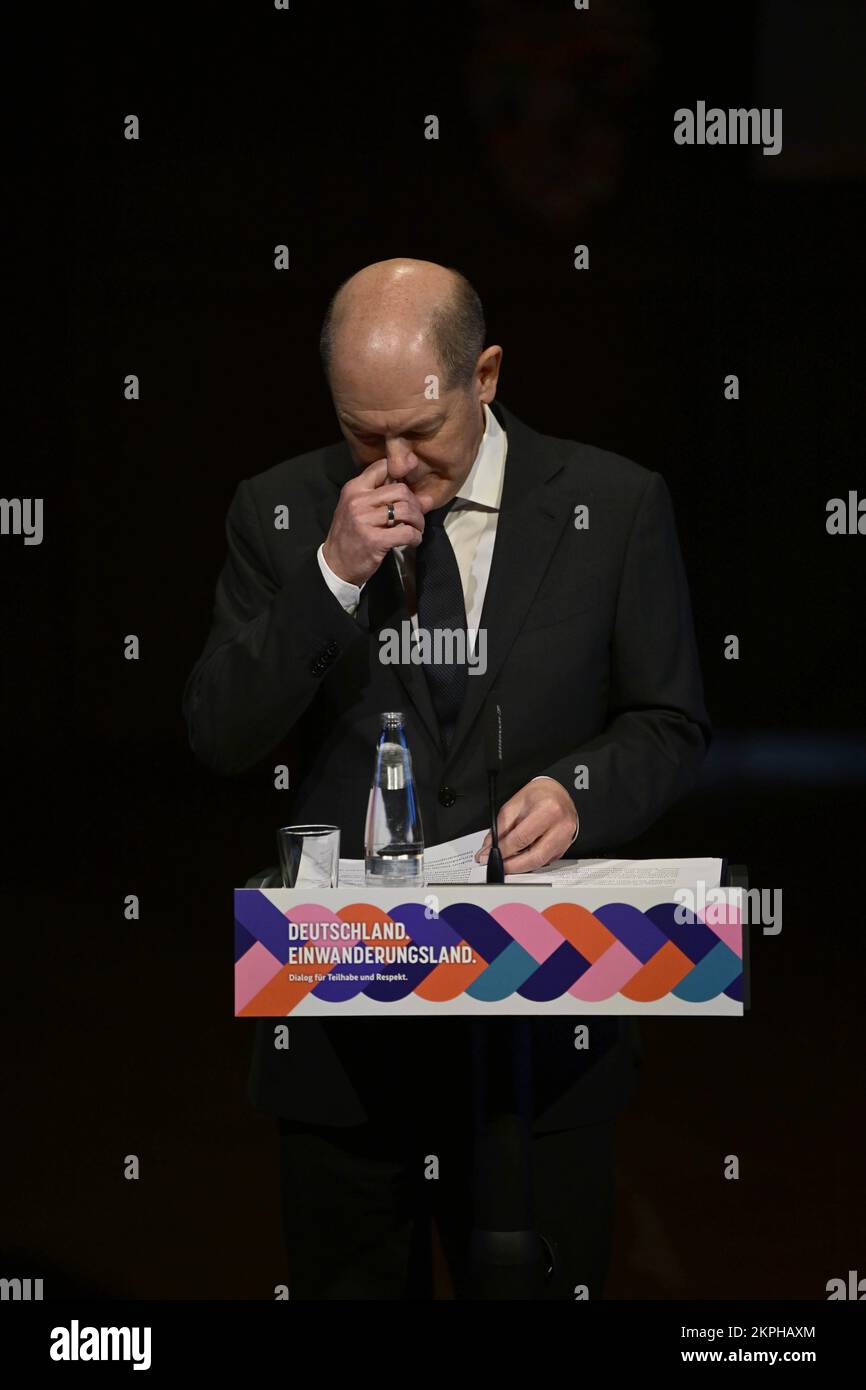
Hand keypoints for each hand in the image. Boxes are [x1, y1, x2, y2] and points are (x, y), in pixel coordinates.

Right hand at [322, 455, 434, 586]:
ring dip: (418, 521)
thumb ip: (386, 499)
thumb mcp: (360, 510)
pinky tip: (413, 541)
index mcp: (354, 489)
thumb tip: (425, 497)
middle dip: (415, 504)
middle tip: (415, 517)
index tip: (410, 487)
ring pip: (406, 510)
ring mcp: (365, 521)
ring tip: (416, 529)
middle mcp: (358, 501)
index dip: (402, 473)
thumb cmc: (351, 536)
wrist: (335, 565)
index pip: (383, 467)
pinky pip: (407, 532)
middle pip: (400, 489)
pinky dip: (416, 537)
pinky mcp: (375, 540)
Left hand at [474, 777, 576, 873]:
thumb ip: (500, 828)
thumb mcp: (514, 806)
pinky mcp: (564, 848)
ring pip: (540, 863)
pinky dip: (530, 863)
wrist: (556, 793)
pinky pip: (545, 861)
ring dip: (520, 867)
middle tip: (497, 866)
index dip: (503, 850)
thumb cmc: (537, 796)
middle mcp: (561, 827)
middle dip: (512, 866)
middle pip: (534, 857)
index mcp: (548, 810)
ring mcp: (566, 839)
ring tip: (506, 863)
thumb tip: (488, 848)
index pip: (522, 838)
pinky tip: (519, 859)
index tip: (488, 856)